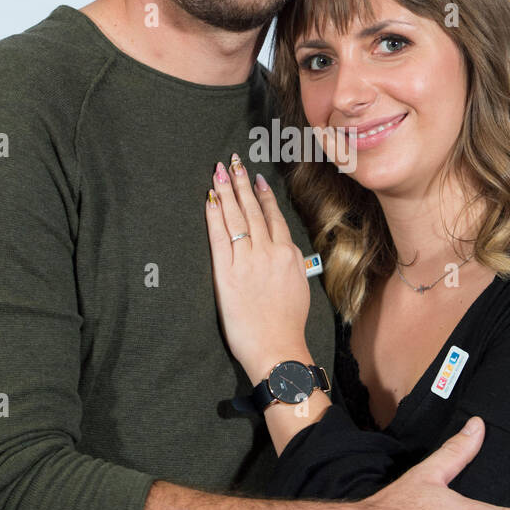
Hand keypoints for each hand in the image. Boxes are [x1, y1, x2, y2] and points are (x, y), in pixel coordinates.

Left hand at [205, 154, 310, 382]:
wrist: (278, 348)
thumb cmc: (288, 326)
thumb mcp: (299, 288)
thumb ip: (291, 264)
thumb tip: (284, 251)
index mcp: (289, 255)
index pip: (274, 217)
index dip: (264, 196)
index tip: (257, 179)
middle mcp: (269, 251)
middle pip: (254, 209)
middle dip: (242, 183)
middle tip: (234, 161)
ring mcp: (248, 260)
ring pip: (237, 217)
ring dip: (227, 191)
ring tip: (220, 171)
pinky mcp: (228, 272)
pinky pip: (220, 235)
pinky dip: (214, 215)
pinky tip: (209, 199)